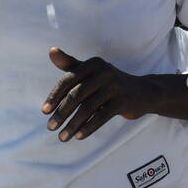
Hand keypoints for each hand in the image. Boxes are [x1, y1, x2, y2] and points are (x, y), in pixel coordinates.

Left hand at [42, 48, 161, 140]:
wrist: (143, 92)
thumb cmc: (110, 82)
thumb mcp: (91, 71)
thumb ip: (70, 64)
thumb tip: (51, 51)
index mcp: (94, 63)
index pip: (68, 80)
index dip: (55, 96)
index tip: (44, 112)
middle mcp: (104, 72)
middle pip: (76, 95)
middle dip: (61, 113)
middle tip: (50, 127)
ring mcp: (115, 86)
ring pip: (88, 108)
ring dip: (73, 124)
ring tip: (62, 137)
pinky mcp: (123, 101)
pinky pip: (102, 116)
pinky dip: (88, 127)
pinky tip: (78, 136)